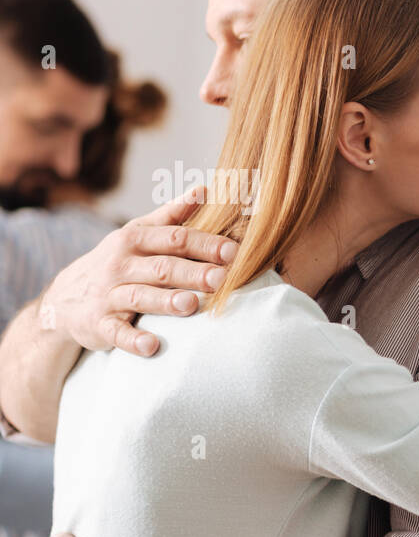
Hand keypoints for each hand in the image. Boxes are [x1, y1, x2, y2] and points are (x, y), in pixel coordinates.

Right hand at [37, 188, 237, 356]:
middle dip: (192, 272)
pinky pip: (117, 332)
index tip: (234, 251)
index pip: (174, 239)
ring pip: (140, 296)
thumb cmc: (118, 263)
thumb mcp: (138, 233)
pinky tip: (152, 347)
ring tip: (191, 305)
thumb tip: (204, 189)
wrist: (65, 299)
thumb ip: (172, 215)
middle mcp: (121, 265)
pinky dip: (133, 339)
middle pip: (162, 267)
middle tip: (221, 278)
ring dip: (166, 301)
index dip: (204, 244)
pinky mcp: (100, 324)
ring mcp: (108, 295)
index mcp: (135, 240)